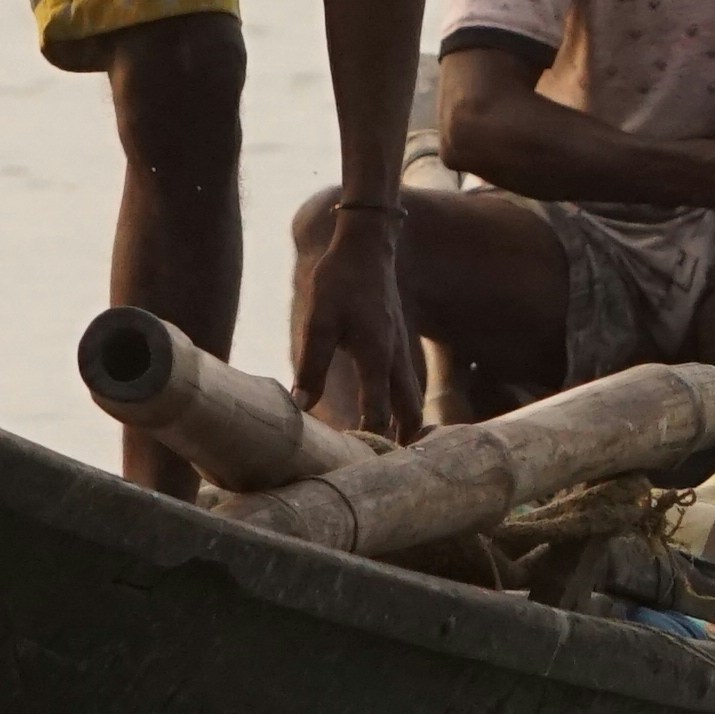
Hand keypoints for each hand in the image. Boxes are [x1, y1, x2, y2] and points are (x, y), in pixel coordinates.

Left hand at [295, 203, 421, 439]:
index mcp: (377, 357)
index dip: (370, 439)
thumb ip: (311, 365)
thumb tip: (302, 406)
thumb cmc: (340, 281)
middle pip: (409, 412)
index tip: (356, 462)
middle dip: (402, 440)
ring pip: (413, 397)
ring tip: (390, 448)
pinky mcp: (398, 342)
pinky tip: (387, 410)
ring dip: (405, 423)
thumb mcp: (318, 321)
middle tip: (387, 466)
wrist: (367, 246)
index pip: (379, 412)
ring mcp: (401, 349)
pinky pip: (408, 382)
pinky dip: (403, 403)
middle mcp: (396, 358)